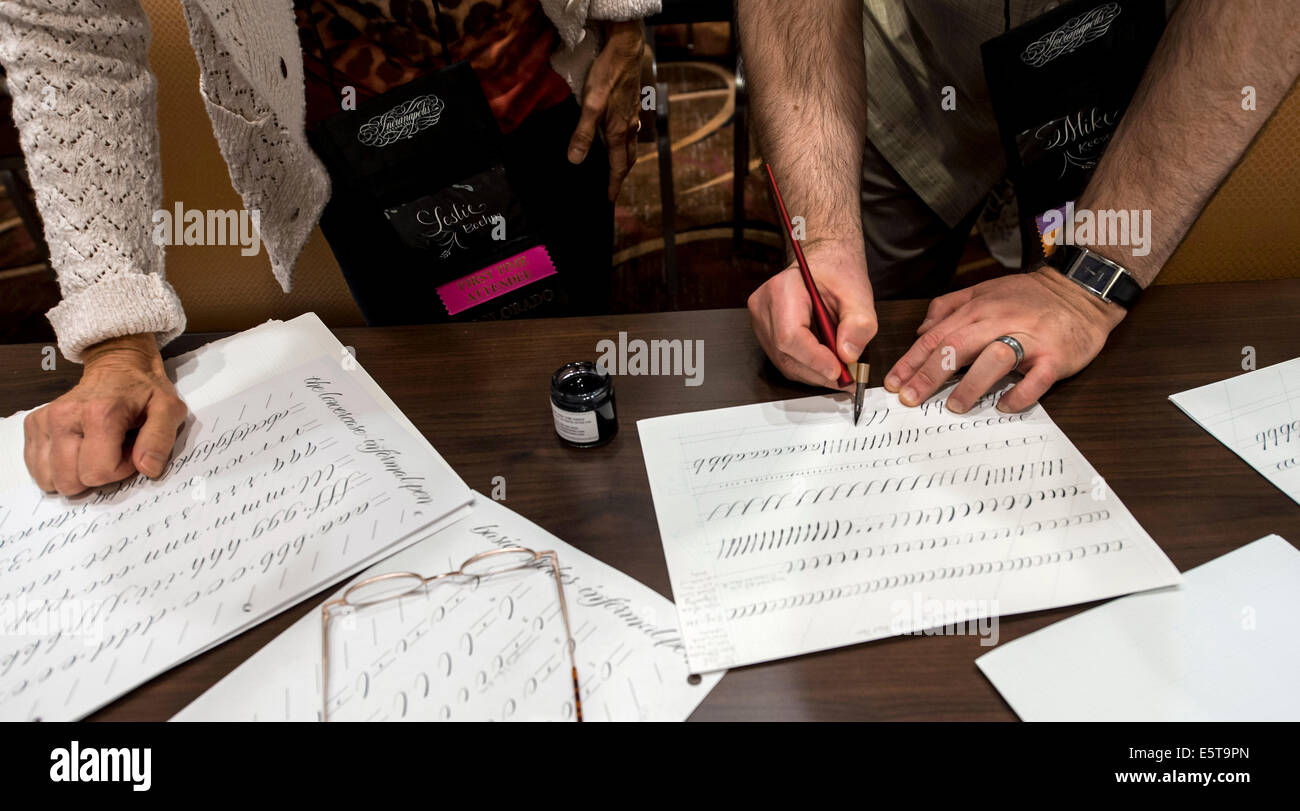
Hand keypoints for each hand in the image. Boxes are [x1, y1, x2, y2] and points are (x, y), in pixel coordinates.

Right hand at [23, 333, 187, 495]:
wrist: (117, 365)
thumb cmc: (143, 389)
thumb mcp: (168, 409)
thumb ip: (160, 439)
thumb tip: (148, 469)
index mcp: (98, 414)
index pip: (98, 472)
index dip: (120, 470)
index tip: (131, 450)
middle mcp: (63, 417)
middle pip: (70, 481)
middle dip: (97, 474)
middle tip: (113, 451)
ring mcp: (43, 421)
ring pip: (51, 480)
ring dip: (75, 473)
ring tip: (95, 449)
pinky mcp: (33, 424)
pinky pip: (38, 469)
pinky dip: (58, 467)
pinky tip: (77, 449)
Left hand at [567, 21, 644, 200]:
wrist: (625, 49)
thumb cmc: (607, 75)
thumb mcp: (590, 105)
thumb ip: (583, 133)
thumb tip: (576, 160)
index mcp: (619, 132)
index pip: (617, 167)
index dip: (613, 185)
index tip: (609, 200)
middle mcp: (629, 127)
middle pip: (628, 160)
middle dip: (620, 176)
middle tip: (612, 188)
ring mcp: (633, 116)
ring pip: (631, 145)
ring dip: (624, 160)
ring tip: (614, 168)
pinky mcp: (632, 105)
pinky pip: (631, 132)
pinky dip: (625, 143)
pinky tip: (616, 138)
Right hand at [748, 240, 877, 387]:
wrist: (823, 264)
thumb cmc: (836, 273)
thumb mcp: (858, 292)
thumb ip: (859, 323)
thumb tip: (848, 355)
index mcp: (782, 289)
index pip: (790, 335)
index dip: (814, 359)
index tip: (839, 370)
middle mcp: (763, 306)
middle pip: (785, 354)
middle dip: (818, 370)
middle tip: (847, 374)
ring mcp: (760, 322)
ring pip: (784, 363)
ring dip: (815, 372)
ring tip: (840, 366)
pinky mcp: (765, 334)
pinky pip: (784, 361)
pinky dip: (808, 368)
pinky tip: (826, 361)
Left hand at [884, 267, 1127, 412]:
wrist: (1081, 289)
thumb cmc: (1029, 296)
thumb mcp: (984, 291)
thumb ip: (949, 307)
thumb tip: (921, 330)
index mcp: (978, 309)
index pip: (937, 337)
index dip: (912, 361)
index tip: (894, 383)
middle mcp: (1000, 322)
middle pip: (958, 348)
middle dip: (929, 375)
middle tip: (910, 399)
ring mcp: (1030, 339)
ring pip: (994, 359)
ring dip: (971, 385)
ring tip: (954, 406)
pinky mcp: (1056, 356)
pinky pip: (1037, 379)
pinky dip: (1020, 394)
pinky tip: (1004, 406)